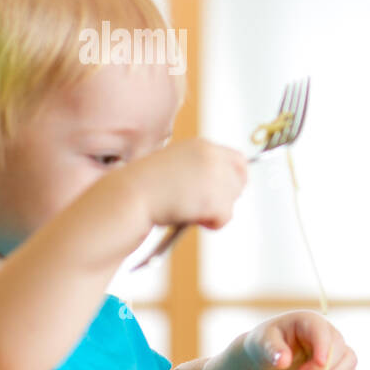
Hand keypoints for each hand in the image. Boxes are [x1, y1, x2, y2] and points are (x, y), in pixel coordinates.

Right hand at [124, 138, 247, 229]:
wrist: (128, 197)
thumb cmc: (145, 187)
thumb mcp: (176, 167)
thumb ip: (200, 170)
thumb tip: (225, 187)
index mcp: (201, 146)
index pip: (239, 160)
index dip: (235, 178)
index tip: (225, 193)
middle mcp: (212, 156)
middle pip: (240, 181)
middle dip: (226, 196)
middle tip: (201, 205)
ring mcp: (215, 176)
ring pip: (232, 201)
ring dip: (213, 211)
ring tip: (186, 208)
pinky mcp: (214, 197)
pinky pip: (225, 218)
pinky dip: (210, 223)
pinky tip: (188, 216)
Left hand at [241, 311, 357, 369]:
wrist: (267, 362)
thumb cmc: (264, 347)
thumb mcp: (261, 345)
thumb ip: (272, 350)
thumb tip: (283, 361)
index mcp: (308, 321)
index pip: (322, 331)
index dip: (323, 347)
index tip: (318, 364)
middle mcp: (326, 333)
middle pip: (339, 348)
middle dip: (325, 367)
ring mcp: (333, 349)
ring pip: (350, 360)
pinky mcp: (336, 365)